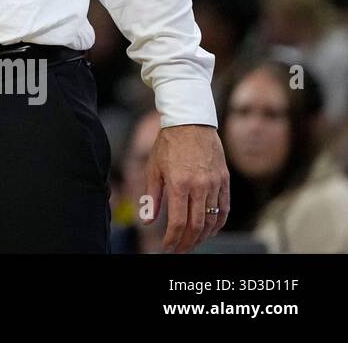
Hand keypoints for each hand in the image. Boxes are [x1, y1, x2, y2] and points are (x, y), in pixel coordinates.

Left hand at [144, 124, 229, 252]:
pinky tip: (211, 230)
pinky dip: (219, 223)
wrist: (190, 122)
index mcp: (179, 184)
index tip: (167, 247)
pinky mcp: (225, 180)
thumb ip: (152, 197)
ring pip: (213, 220)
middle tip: (180, 249)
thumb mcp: (153, 169)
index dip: (173, 239)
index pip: (178, 222)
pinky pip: (225, 208)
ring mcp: (215, 183)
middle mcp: (200, 186)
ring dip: (203, 236)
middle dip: (187, 242)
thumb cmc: (168, 144)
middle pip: (197, 225)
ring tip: (193, 242)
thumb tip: (147, 221)